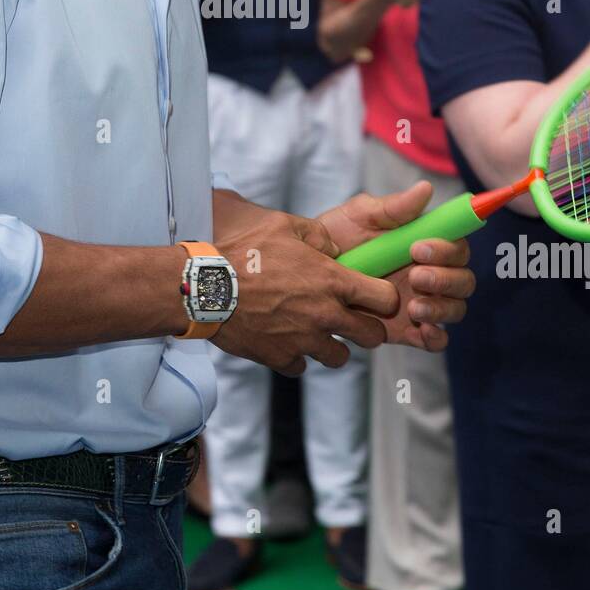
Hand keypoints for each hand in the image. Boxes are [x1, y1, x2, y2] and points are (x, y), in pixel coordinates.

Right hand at [213, 207, 401, 375]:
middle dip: (367, 328)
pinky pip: (301, 365)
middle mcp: (325, 315)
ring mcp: (303, 341)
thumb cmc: (243, 249)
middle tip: (352, 318)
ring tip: (315, 329)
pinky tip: (285, 338)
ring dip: (332, 344)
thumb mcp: (284, 224)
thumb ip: (317, 235)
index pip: (385, 300)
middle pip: (372, 337)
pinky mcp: (279, 358)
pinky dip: (296, 355)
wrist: (204, 286)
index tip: (373, 296)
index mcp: (333, 281)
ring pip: (339, 357)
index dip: (384, 298)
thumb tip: (333, 248)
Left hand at [317, 183, 474, 349]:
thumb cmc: (339, 236)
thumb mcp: (360, 216)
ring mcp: (423, 302)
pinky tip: (421, 329)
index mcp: (426, 243)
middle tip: (415, 276)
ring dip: (441, 307)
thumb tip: (426, 189)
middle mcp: (431, 273)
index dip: (447, 247)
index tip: (418, 247)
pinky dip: (435, 337)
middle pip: (463, 279)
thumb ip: (393, 207)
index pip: (456, 244)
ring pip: (455, 309)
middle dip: (445, 279)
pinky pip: (435, 340)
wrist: (310, 274)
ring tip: (413, 306)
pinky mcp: (409, 330)